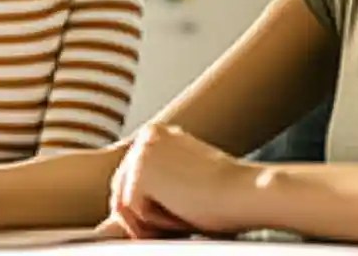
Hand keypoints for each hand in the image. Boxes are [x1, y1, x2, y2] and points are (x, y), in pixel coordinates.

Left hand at [104, 123, 254, 238]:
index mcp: (157, 135)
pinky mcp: (141, 173)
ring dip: (152, 220)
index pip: (132, 180)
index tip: (178, 213)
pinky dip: (157, 222)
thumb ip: (150, 194)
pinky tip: (185, 210)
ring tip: (187, 213)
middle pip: (121, 192)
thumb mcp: (180, 188)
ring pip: (125, 204)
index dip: (147, 207)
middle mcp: (146, 137)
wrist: (248, 192)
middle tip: (180, 220)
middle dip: (143, 216)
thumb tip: (108, 223)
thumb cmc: (226, 196)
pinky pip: (133, 213)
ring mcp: (141, 152)